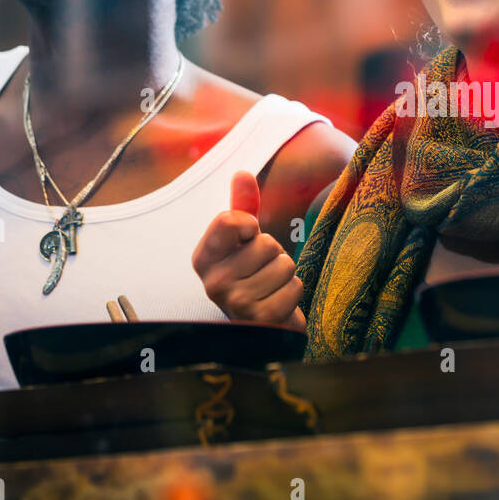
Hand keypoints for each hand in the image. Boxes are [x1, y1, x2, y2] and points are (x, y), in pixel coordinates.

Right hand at [192, 170, 303, 324]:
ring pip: (284, 264)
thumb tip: (241, 173)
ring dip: (285, 274)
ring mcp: (235, 303)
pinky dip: (293, 292)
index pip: (230, 220)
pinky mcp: (260, 320)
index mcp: (203, 259)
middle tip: (262, 272)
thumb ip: (242, 207)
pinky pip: (295, 286)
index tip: (247, 241)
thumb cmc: (253, 277)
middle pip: (266, 242)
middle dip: (274, 254)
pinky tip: (278, 303)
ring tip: (270, 287)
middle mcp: (212, 282)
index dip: (250, 225)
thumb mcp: (244, 241)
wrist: (261, 326)